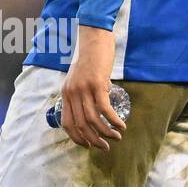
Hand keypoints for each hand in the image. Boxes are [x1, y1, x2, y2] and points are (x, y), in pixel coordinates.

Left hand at [60, 25, 126, 149]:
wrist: (94, 39)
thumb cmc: (90, 59)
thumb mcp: (79, 79)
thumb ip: (82, 95)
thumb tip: (95, 110)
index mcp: (66, 94)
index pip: (67, 123)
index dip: (77, 138)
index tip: (89, 145)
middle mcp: (72, 93)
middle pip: (81, 125)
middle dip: (94, 140)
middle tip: (106, 147)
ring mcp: (84, 89)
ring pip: (93, 119)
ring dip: (105, 133)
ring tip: (117, 137)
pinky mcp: (97, 84)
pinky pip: (105, 109)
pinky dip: (113, 120)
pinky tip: (121, 125)